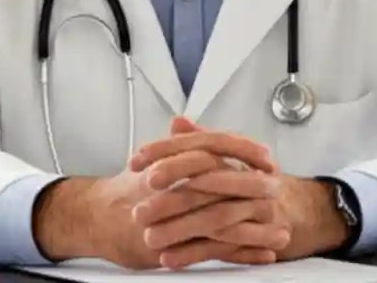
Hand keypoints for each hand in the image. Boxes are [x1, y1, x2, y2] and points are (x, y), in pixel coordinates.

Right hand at [32, 118, 278, 269]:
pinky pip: (213, 250)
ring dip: (257, 227)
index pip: (211, 145)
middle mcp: (170, 185)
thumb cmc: (128, 189)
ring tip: (282, 230)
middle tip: (280, 190)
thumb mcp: (155, 160)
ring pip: (221, 220)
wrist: (94, 217)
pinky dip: (242, 253)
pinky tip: (263, 253)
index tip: (266, 156)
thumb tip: (194, 123)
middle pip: (220, 182)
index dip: (241, 149)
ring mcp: (170, 217)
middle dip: (254, 187)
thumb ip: (179, 144)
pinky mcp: (170, 245)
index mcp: (170, 160)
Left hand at [129, 119, 351, 268]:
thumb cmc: (257, 182)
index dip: (167, 152)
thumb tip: (178, 123)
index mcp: (243, 154)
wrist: (303, 209)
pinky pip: (225, 247)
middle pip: (208, 183)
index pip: (202, 146)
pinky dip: (195, 253)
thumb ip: (203, 141)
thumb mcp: (232, 157)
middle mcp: (254, 178)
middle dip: (170, 195)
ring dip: (179, 229)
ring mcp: (260, 208)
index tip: (137, 161)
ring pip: (215, 217)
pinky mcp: (261, 236)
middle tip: (139, 205)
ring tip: (150, 236)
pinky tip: (170, 257)